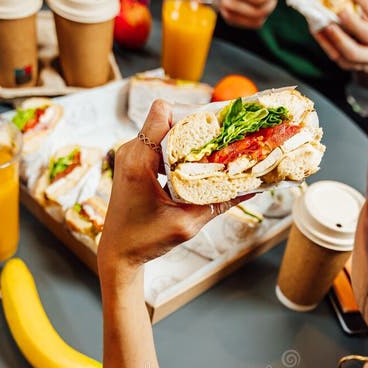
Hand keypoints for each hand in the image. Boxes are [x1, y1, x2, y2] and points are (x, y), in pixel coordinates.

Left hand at [97, 100, 240, 284]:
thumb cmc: (146, 241)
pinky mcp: (132, 164)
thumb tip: (249, 189)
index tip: (212, 134)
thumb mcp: (187, 224)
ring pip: (161, 131)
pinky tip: (191, 169)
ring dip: (185, 141)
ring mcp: (129, 157)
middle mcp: (130, 152)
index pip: (163, 113)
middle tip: (218, 146)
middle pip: (166, 119)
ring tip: (207, 158)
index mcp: (139, 161)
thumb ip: (218, 204)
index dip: (190, 116)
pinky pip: (156, 145)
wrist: (118, 255)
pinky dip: (175, 152)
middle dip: (193, 130)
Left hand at [313, 7, 367, 87]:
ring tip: (317, 27)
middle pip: (353, 51)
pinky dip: (325, 44)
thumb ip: (362, 7)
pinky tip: (317, 31)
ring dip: (327, 42)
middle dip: (338, 38)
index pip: (366, 33)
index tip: (341, 10)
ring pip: (341, 57)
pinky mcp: (349, 66)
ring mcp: (360, 64)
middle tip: (327, 24)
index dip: (353, 23)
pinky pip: (336, 57)